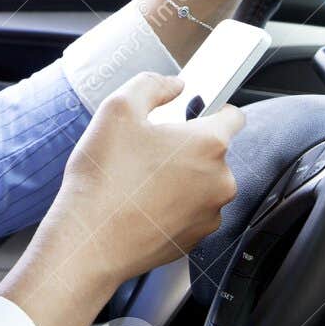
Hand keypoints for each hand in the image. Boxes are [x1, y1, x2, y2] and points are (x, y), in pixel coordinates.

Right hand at [0, 73, 245, 325]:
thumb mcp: (118, 108)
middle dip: (186, 147)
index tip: (193, 112)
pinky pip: (190, 213)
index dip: (213, 109)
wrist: (91, 240)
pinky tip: (141, 205)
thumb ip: (151, 85)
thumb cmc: (104, 177)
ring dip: (181, 179)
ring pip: (202, 184)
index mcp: (209, 144)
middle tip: (147, 150)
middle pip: (213, 153)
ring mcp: (210, 214)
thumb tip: (173, 85)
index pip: (233, 116)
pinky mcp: (194, 240)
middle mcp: (220, 181)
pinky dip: (172, 207)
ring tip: (140, 181)